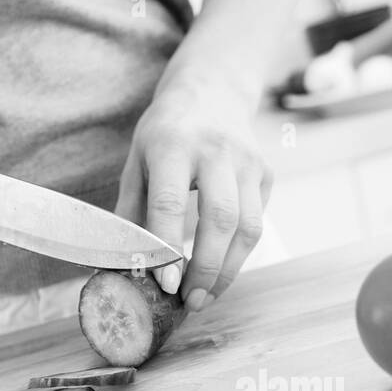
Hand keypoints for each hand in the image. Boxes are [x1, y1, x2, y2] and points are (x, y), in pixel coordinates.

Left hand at [115, 75, 271, 310]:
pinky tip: (220, 269)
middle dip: (206, 268)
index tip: (165, 285)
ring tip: (207, 296)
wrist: (213, 88)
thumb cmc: (166, 133)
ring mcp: (247, 162)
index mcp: (172, 145)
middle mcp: (216, 150)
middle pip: (220, 218)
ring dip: (228, 270)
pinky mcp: (266, 173)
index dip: (168, 248)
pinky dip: (239, 254)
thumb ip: (132, 212)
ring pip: (248, 227)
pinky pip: (257, 222)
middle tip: (191, 302)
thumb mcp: (137, 161)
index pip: (171, 202)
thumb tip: (125, 267)